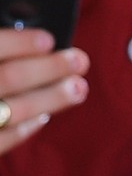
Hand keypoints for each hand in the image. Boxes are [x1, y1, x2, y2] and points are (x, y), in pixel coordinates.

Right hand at [0, 28, 88, 155]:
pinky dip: (23, 130)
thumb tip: (25, 33)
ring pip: (11, 111)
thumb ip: (1, 48)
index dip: (19, 43)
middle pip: (8, 78)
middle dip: (49, 69)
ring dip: (49, 99)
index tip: (49, 40)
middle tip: (80, 61)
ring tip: (78, 89)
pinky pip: (1, 142)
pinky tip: (42, 117)